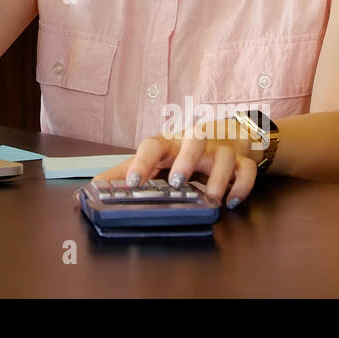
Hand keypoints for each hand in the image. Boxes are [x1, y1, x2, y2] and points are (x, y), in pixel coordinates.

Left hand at [91, 126, 259, 209]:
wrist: (229, 135)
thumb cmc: (184, 150)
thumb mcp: (156, 159)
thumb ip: (125, 172)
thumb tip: (91, 188)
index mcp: (170, 144)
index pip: (153, 144)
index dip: (141, 162)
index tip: (132, 182)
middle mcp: (195, 143)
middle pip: (194, 140)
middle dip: (186, 160)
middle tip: (178, 182)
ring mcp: (221, 151)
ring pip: (224, 157)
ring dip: (218, 178)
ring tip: (211, 199)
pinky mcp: (242, 162)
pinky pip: (247, 171)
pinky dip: (241, 186)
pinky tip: (232, 201)